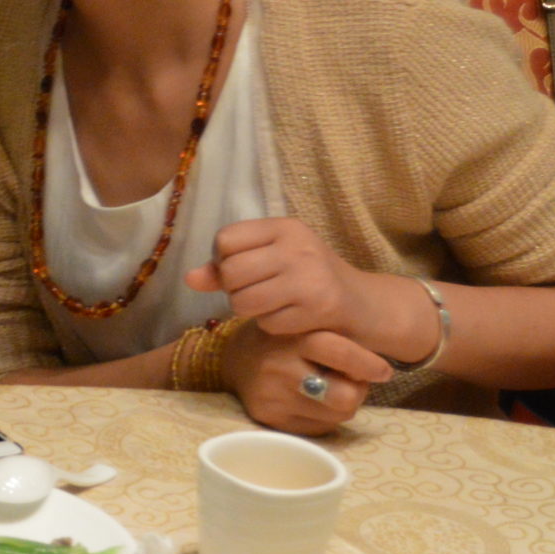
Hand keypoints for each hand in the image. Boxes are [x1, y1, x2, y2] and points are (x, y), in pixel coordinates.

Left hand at [188, 218, 396, 349]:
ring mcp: (310, 276)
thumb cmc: (310, 280)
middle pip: (231, 271)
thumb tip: (189, 278)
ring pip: (243, 300)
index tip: (243, 270)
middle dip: (235, 289)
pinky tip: (290, 319)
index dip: (224, 260)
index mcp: (285, 227)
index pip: (225, 239)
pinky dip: (272, 326)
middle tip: (255, 292)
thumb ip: (227, 267)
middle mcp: (298, 246)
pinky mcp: (319, 307)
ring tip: (270, 306)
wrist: (365, 306)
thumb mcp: (272, 261)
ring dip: (250, 311)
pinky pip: (267, 322)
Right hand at [224, 323, 391, 435]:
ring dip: (342, 404)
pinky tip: (311, 402)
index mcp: (294, 338)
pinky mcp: (269, 419)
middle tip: (351, 381)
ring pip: (338, 416)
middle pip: (345, 398)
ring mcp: (272, 397)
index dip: (369, 365)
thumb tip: (377, 372)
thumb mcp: (309, 325)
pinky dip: (324, 417)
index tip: (382, 371)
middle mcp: (280, 368)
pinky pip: (320, 428)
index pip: (339, 353)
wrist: (235, 356)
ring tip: (329, 389)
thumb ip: (340, 340)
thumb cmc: (287, 338)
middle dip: (357, 391)